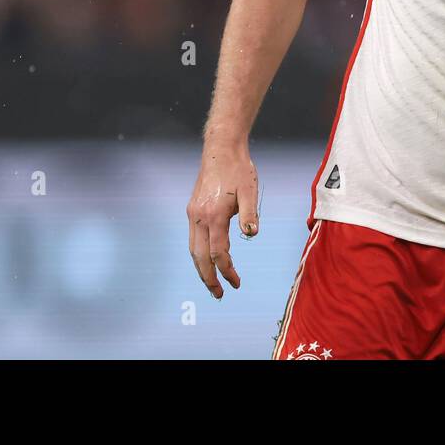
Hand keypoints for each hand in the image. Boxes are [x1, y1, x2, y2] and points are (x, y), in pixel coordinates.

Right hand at [187, 141, 259, 298]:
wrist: (221, 149)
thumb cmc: (239, 169)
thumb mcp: (250, 191)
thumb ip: (250, 214)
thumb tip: (252, 235)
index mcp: (214, 215)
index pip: (219, 253)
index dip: (227, 270)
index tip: (236, 283)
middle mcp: (199, 216)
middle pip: (200, 257)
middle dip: (209, 278)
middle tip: (219, 295)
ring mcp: (193, 213)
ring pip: (193, 249)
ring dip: (201, 268)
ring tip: (211, 282)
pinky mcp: (192, 208)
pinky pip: (193, 238)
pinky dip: (198, 253)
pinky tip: (207, 259)